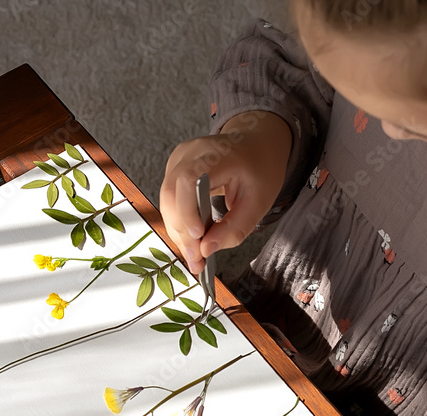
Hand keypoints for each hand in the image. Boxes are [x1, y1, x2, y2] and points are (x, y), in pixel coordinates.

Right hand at [159, 111, 291, 273]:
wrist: (256, 143)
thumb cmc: (260, 169)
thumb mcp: (258, 202)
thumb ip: (235, 227)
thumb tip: (207, 250)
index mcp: (217, 154)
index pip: (188, 179)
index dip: (187, 210)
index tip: (198, 237)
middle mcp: (191, 152)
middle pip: (171, 194)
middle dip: (182, 232)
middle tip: (196, 261)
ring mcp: (179, 158)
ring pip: (166, 200)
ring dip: (178, 231)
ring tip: (195, 256)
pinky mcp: (175, 168)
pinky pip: (169, 199)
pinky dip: (179, 222)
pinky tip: (192, 239)